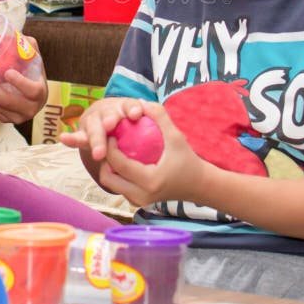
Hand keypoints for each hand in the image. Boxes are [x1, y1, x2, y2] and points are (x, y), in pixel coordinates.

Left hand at [0, 35, 47, 123]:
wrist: (31, 95)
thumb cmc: (32, 73)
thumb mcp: (34, 59)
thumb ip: (28, 45)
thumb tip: (16, 34)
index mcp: (40, 93)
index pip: (33, 91)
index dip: (21, 83)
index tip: (7, 72)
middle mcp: (30, 109)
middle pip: (8, 101)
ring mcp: (18, 117)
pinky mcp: (6, 119)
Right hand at [60, 96, 146, 160]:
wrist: (110, 120)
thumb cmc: (132, 124)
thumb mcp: (142, 117)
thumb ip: (154, 115)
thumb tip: (155, 109)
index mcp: (125, 106)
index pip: (129, 105)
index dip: (132, 108)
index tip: (136, 114)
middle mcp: (108, 111)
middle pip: (108, 116)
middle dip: (109, 121)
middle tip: (110, 126)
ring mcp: (95, 121)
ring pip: (94, 127)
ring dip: (96, 137)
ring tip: (99, 152)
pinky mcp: (85, 133)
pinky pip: (79, 138)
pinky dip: (72, 139)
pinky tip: (64, 139)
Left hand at [67, 100, 205, 207]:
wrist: (198, 185)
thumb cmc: (188, 160)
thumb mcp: (176, 137)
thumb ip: (160, 117)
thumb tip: (141, 101)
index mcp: (150, 180)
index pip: (119, 164)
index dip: (109, 146)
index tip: (111, 131)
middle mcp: (142, 195)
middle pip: (107, 178)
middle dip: (104, 158)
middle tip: (109, 141)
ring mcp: (139, 202)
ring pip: (110, 184)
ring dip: (108, 167)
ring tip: (113, 149)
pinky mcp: (138, 203)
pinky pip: (118, 187)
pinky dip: (115, 174)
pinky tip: (121, 159)